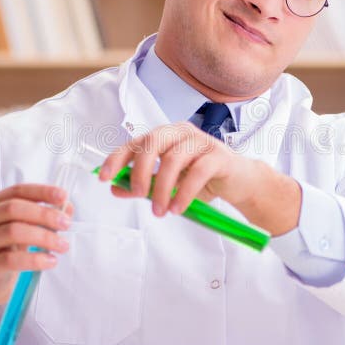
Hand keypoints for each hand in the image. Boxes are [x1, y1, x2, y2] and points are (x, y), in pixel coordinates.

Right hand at [0, 184, 72, 324]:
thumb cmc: (9, 246)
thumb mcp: (27, 226)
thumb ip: (45, 215)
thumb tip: (66, 208)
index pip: (18, 191)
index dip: (42, 191)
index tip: (63, 196)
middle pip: (14, 209)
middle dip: (44, 214)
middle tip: (66, 224)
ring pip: (14, 232)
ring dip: (44, 237)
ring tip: (63, 245)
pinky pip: (12, 259)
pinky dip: (35, 260)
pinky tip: (50, 261)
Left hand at [97, 123, 299, 234]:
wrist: (240, 183)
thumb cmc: (202, 180)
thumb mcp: (169, 185)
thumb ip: (143, 184)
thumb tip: (115, 188)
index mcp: (166, 136)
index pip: (136, 142)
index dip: (118, 158)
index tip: (104, 177)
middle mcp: (181, 132)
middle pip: (152, 143)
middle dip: (140, 171)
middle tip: (139, 196)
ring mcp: (201, 141)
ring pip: (174, 158)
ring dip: (163, 188)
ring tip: (161, 211)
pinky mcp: (219, 155)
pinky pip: (197, 172)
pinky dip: (184, 192)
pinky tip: (178, 209)